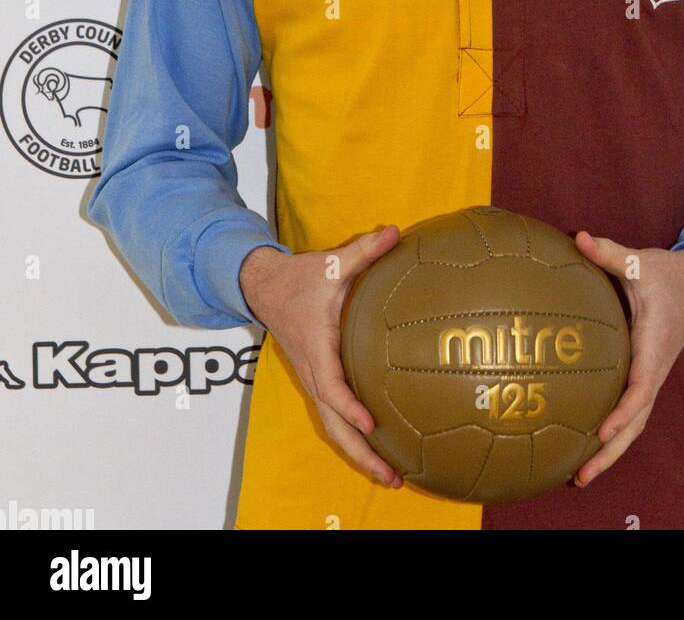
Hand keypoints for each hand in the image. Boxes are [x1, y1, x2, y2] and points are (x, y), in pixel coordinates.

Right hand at [240, 227, 402, 487]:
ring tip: (392, 478)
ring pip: (333, 427)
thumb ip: (363, 250)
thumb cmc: (300, 278)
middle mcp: (312, 372)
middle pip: (333, 424)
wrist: (264, 287)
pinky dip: (354, 438)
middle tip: (393, 478)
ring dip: (360, 454)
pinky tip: (381, 452)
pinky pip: (335, 417)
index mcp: (316, 347)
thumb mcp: (330, 263)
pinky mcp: (318, 381)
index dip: (349, 405)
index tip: (371, 423)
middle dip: (361, 453)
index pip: (330, 384)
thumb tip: (394, 231)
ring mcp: (313, 381)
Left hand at [571, 235, 683, 487]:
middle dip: (610, 452)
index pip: (640, 388)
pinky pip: (632, 412)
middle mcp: (655, 369)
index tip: (600, 432)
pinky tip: (588, 445)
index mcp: (653, 346)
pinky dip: (614, 433)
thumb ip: (609, 253)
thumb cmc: (666, 273)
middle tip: (580, 478)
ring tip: (580, 477)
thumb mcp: (639, 261)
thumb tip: (578, 238)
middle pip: (636, 422)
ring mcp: (652, 377)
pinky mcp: (646, 376)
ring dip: (611, 451)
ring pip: (635, 424)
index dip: (622, 412)